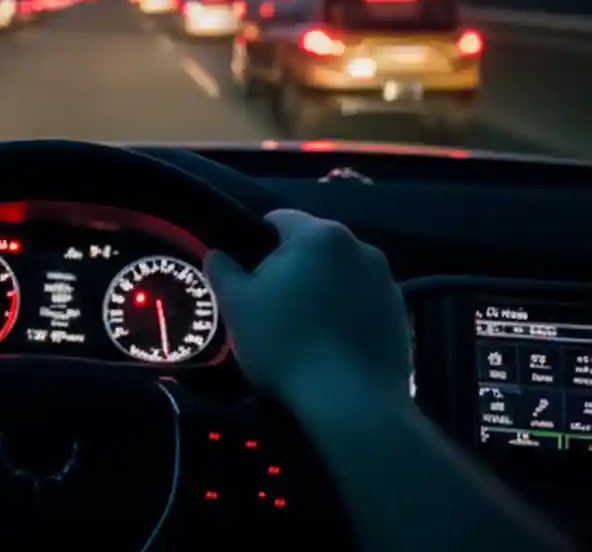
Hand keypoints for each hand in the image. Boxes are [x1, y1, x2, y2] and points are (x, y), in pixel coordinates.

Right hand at [205, 210, 410, 406]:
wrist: (351, 400)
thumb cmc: (286, 344)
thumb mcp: (237, 306)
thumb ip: (223, 271)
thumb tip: (218, 254)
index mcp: (319, 235)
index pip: (278, 219)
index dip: (256, 245)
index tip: (248, 279)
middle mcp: (360, 247)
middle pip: (312, 248)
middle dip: (292, 269)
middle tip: (271, 308)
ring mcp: (386, 280)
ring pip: (339, 275)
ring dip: (321, 291)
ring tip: (305, 332)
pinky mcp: (400, 313)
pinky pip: (362, 302)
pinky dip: (346, 314)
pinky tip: (333, 346)